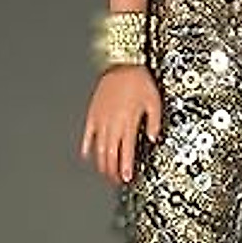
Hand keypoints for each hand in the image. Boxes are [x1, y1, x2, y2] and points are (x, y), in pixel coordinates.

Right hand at [80, 64, 162, 184]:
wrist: (121, 62)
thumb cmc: (138, 80)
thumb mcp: (154, 100)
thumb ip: (155, 122)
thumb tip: (154, 138)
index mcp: (127, 123)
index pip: (125, 153)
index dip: (125, 168)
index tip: (126, 178)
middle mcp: (112, 124)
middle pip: (110, 154)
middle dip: (113, 170)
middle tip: (116, 180)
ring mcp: (100, 120)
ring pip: (99, 148)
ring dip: (101, 163)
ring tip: (105, 172)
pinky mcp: (93, 113)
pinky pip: (87, 134)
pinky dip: (86, 147)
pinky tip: (87, 155)